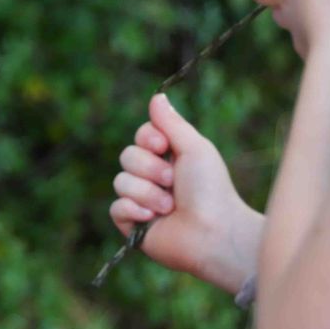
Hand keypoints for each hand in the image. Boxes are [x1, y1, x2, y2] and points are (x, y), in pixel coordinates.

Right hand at [109, 94, 256, 293]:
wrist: (213, 233)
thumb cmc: (211, 190)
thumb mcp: (194, 148)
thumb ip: (171, 123)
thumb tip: (157, 96)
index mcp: (169, 158)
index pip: (140, 136)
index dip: (148, 138)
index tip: (165, 146)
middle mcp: (153, 178)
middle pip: (126, 155)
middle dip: (150, 168)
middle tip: (173, 181)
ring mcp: (141, 201)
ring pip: (120, 181)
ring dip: (148, 193)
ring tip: (170, 206)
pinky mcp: (132, 225)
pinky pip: (116, 207)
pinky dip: (135, 210)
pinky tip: (154, 219)